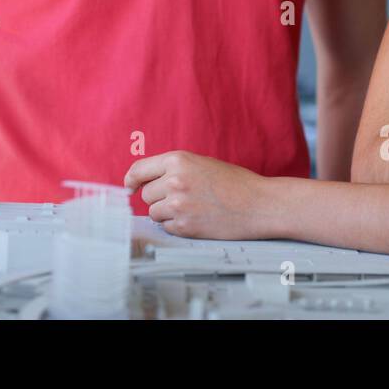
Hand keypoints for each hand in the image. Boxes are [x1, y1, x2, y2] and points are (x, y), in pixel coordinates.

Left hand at [124, 150, 271, 239]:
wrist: (259, 204)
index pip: (139, 170)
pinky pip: (166, 227)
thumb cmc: (235, 183)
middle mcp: (174, 181)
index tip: (129, 187)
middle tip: (182, 199)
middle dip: (159, 198)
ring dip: (167, 214)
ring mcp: (178, 205)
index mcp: (178, 160)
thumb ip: (174, 169)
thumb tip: (144, 182)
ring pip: (154, 213)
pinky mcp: (184, 226)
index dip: (131, 180)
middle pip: (146, 195)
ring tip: (192, 209)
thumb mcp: (201, 164)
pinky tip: (196, 219)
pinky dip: (177, 226)